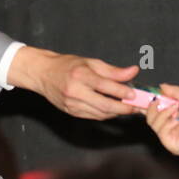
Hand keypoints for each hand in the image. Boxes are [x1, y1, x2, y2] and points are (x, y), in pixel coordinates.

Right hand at [9, 47, 139, 120]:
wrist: (43, 74)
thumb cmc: (67, 66)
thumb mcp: (90, 62)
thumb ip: (112, 70)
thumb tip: (133, 71)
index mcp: (80, 75)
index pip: (105, 86)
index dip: (121, 91)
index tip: (134, 94)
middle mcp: (75, 91)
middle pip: (104, 104)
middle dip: (123, 108)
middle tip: (136, 107)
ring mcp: (72, 104)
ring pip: (100, 113)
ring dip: (116, 112)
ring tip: (127, 107)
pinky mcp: (71, 112)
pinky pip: (93, 116)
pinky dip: (105, 114)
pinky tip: (113, 109)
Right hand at [144, 83, 178, 161]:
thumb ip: (174, 91)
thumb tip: (162, 86)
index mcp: (176, 115)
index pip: (157, 109)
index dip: (149, 102)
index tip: (143, 95)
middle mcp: (171, 126)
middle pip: (150, 116)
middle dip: (152, 106)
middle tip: (155, 99)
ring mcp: (170, 135)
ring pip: (152, 122)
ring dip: (162, 112)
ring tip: (175, 108)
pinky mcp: (169, 143)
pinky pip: (159, 129)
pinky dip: (166, 121)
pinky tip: (176, 119)